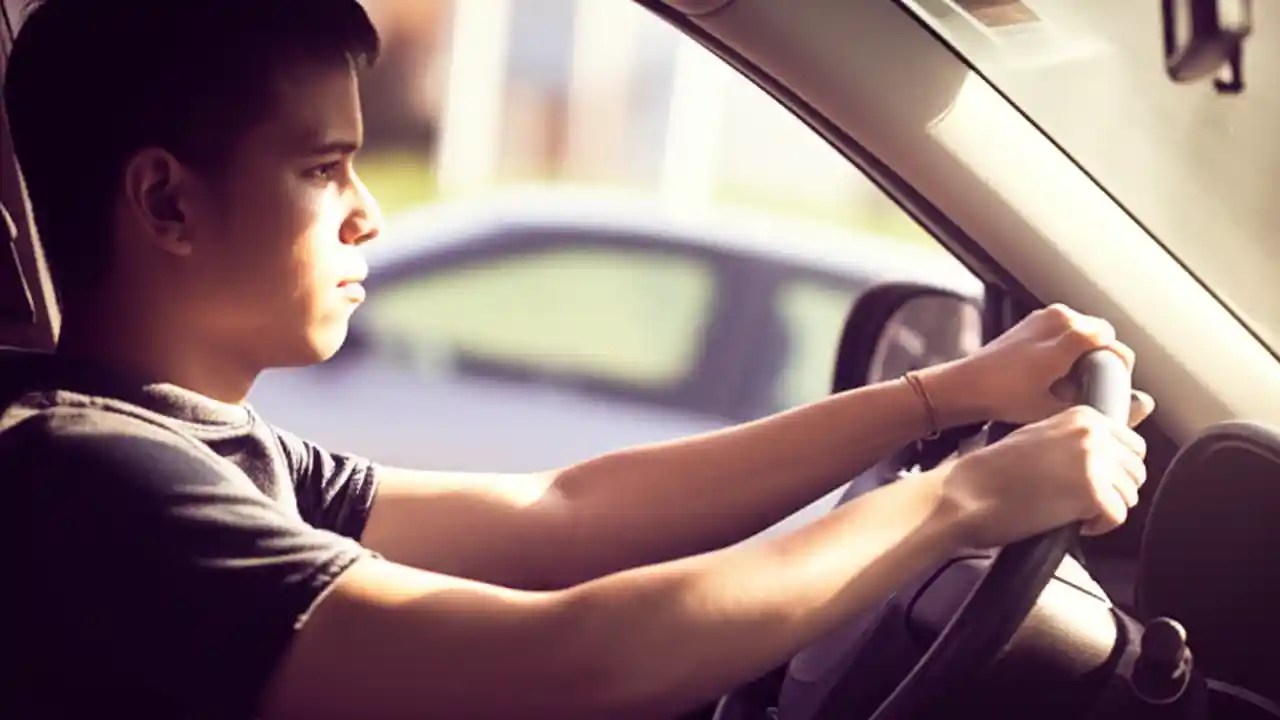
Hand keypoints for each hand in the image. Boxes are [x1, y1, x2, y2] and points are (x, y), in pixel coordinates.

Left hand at [931, 304, 1152, 425]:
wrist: (963, 385)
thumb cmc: (1005, 398)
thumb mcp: (1055, 407)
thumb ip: (1100, 402)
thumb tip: (1144, 403)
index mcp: (1069, 334)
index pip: (1114, 346)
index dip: (1116, 371)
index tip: (1105, 391)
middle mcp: (1060, 317)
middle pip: (1100, 338)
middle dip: (1098, 362)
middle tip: (1084, 390)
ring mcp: (1045, 314)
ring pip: (1084, 334)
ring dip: (1082, 356)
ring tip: (1066, 383)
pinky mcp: (1034, 319)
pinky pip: (1066, 331)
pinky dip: (1066, 349)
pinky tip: (1052, 373)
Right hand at [940, 404, 1151, 548]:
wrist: (968, 492)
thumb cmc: (995, 470)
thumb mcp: (1041, 437)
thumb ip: (1079, 438)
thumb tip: (1117, 449)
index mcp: (1083, 416)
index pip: (1133, 444)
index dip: (1114, 470)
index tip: (1089, 481)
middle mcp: (1093, 433)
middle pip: (1136, 471)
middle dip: (1114, 490)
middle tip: (1081, 500)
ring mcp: (1094, 461)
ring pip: (1130, 495)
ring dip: (1105, 509)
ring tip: (1071, 510)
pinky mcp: (1091, 492)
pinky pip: (1118, 517)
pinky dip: (1098, 527)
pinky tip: (1073, 523)